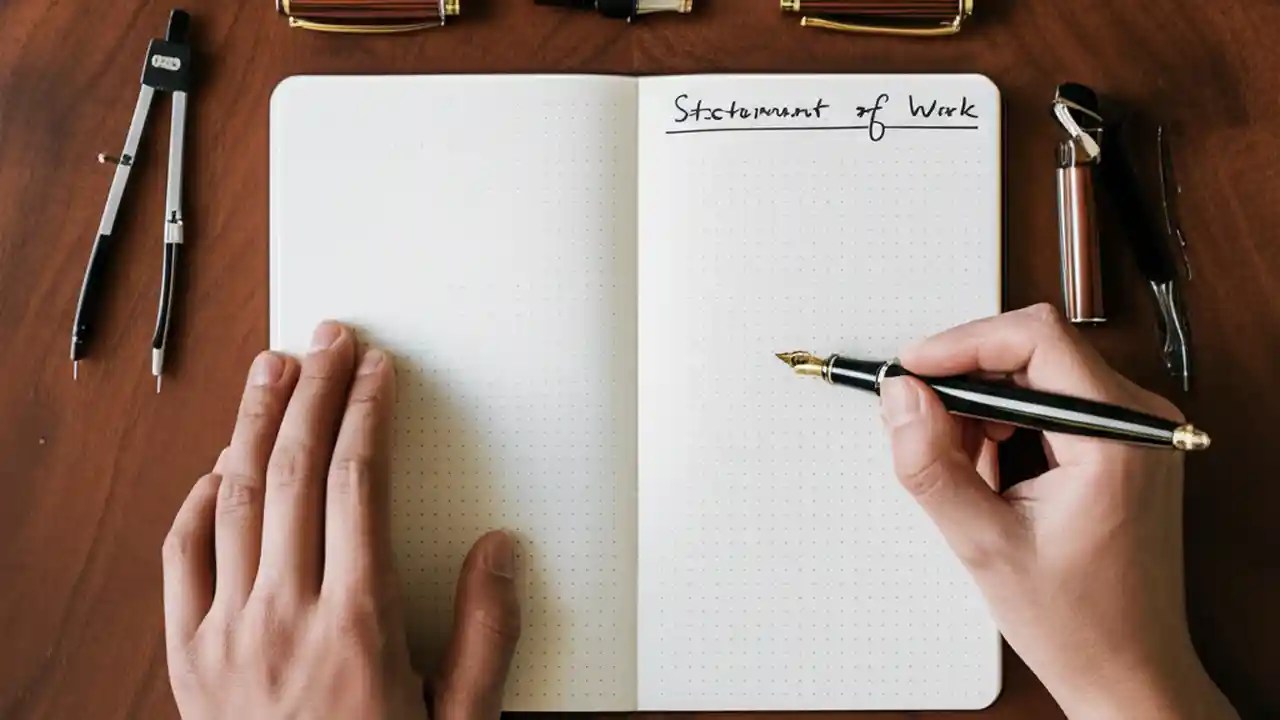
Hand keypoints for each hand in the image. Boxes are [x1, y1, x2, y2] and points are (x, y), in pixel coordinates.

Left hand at [162, 321, 520, 719]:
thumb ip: (486, 633)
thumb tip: (499, 552)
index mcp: (357, 624)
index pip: (356, 483)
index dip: (368, 413)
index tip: (379, 373)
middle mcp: (284, 615)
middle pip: (292, 470)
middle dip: (315, 391)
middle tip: (330, 340)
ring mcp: (226, 634)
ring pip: (232, 499)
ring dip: (252, 424)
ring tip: (271, 370)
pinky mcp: (188, 658)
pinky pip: (180, 560)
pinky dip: (195, 504)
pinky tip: (214, 469)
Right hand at [878, 305, 1235, 719]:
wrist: (1127, 669)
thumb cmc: (1078, 621)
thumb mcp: (983, 544)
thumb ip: (932, 464)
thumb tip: (901, 398)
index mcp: (1118, 437)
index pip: (1036, 338)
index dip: (962, 343)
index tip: (912, 369)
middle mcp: (1138, 419)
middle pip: (1033, 350)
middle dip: (965, 382)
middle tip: (920, 426)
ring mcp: (1133, 429)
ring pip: (1035, 374)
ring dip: (983, 408)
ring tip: (965, 470)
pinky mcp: (1119, 442)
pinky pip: (1049, 403)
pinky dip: (1005, 425)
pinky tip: (990, 474)